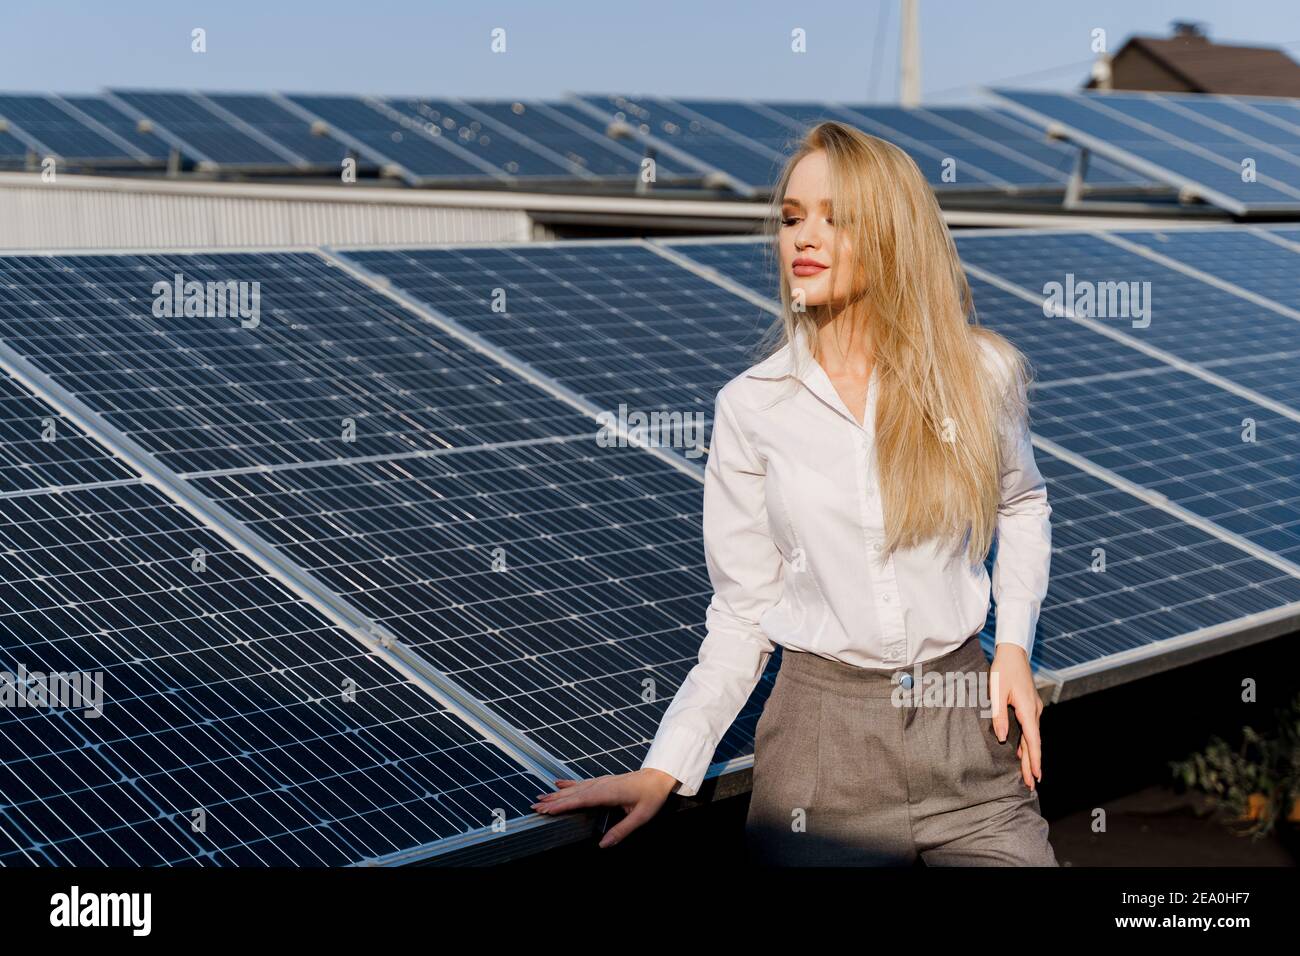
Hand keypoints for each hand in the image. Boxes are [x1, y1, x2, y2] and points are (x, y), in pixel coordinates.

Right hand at [532, 768, 679, 847]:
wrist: (658, 776)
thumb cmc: (651, 795)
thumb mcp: (641, 816)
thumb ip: (622, 831)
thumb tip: (603, 844)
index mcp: (608, 793)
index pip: (580, 800)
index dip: (562, 805)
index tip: (547, 810)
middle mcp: (601, 785)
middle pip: (573, 794)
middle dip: (553, 801)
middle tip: (535, 807)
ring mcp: (601, 781)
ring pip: (574, 788)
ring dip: (557, 793)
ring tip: (540, 798)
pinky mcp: (603, 781)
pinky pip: (581, 783)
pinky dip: (568, 784)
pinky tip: (558, 783)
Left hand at [990, 644, 1042, 791]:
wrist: (1013, 652)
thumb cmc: (1003, 670)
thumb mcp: (996, 691)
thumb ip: (998, 715)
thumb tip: (1001, 738)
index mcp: (1027, 709)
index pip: (1033, 740)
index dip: (1034, 760)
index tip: (1036, 776)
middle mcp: (1034, 711)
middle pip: (1034, 743)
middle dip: (1033, 764)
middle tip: (1032, 785)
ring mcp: (1034, 709)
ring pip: (1033, 737)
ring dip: (1031, 755)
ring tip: (1028, 774)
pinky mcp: (1029, 706)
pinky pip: (1030, 729)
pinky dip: (1029, 743)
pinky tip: (1023, 752)